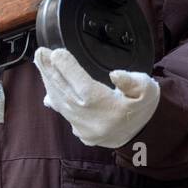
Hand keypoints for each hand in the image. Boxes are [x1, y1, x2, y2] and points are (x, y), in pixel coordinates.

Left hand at [33, 46, 160, 148]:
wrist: (147, 135)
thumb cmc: (145, 107)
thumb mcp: (148, 89)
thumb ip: (133, 81)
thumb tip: (115, 75)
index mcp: (109, 108)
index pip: (83, 86)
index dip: (67, 68)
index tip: (56, 52)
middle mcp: (93, 121)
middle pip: (66, 93)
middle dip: (50, 71)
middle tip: (40, 53)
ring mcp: (85, 130)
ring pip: (61, 104)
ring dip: (49, 83)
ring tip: (41, 64)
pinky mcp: (82, 134)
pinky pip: (65, 114)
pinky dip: (56, 99)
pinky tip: (48, 89)